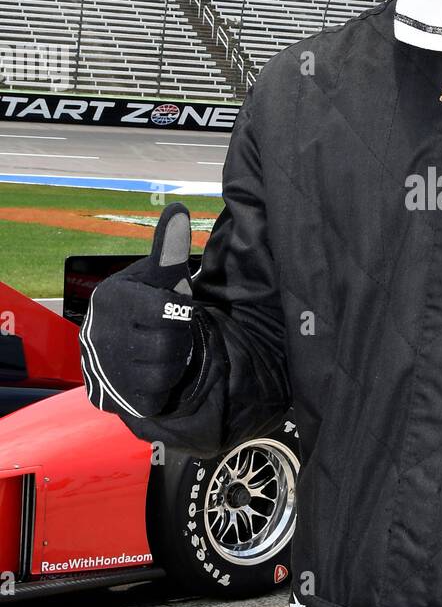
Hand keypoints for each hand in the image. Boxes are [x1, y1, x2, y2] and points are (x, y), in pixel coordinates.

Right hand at [79, 202, 201, 418]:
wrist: (123, 347)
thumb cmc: (149, 304)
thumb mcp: (162, 276)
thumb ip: (170, 248)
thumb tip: (178, 209)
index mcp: (110, 297)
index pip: (168, 312)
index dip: (180, 312)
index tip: (170, 308)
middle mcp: (96, 333)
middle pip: (168, 345)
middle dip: (178, 340)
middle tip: (168, 334)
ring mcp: (98, 368)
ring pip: (163, 373)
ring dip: (173, 364)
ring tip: (161, 352)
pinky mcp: (105, 398)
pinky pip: (153, 397)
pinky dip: (161, 388)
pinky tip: (151, 374)